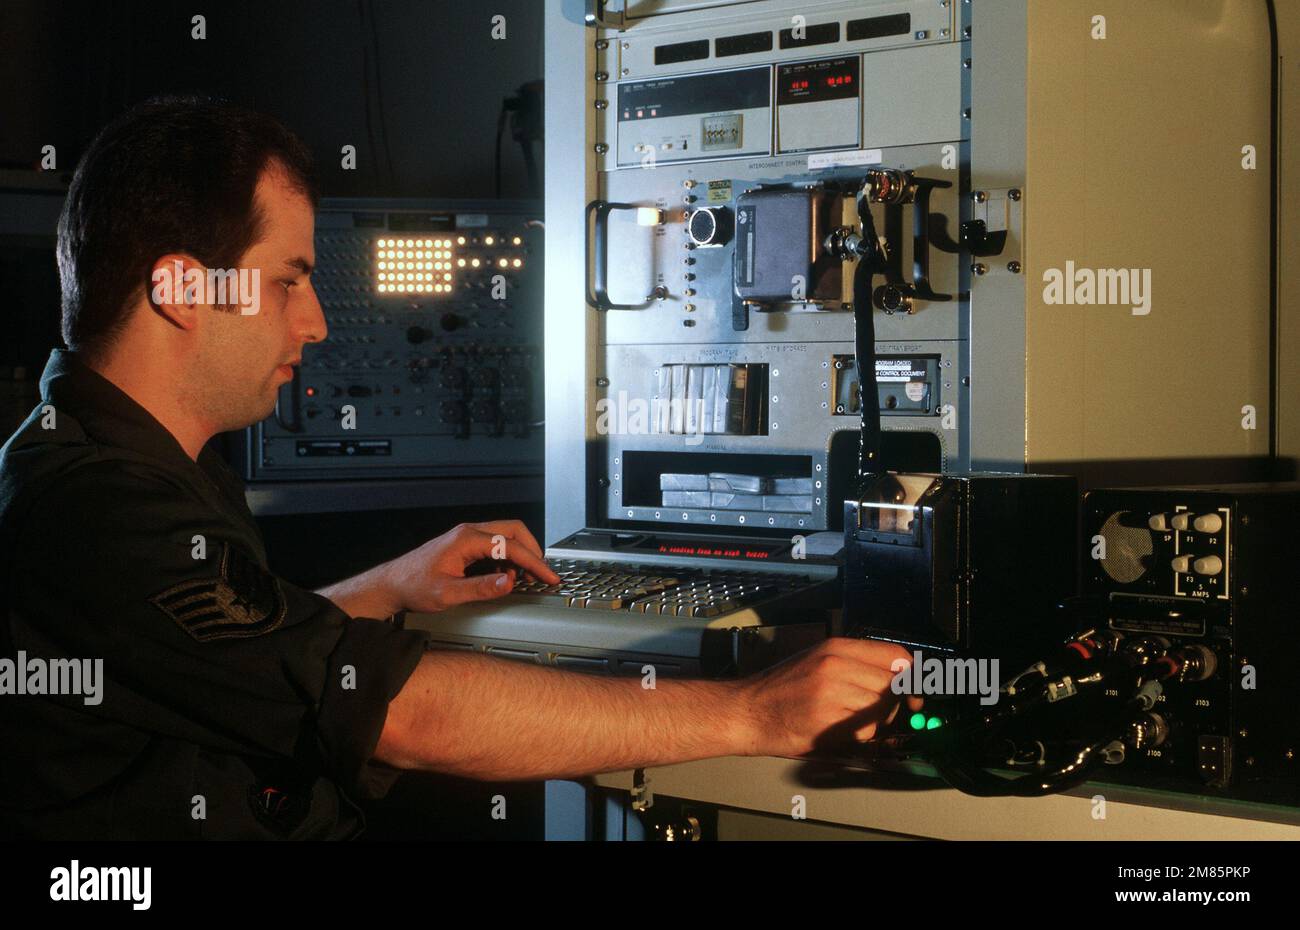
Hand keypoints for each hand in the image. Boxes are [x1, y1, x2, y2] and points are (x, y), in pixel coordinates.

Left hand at [383, 520, 561, 612]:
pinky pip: (494, 545)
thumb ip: (481, 588)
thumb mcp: (448, 594)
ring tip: (524, 579)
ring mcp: (466, 537)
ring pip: (505, 536)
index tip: (548, 576)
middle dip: (532, 551)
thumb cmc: (413, 586)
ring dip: (520, 555)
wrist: (391, 584)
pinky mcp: (464, 545)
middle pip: (513, 530)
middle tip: (542, 573)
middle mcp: (468, 533)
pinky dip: (507, 558)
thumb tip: (509, 582)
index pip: (510, 546)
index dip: (534, 563)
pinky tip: (504, 577)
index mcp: (466, 540)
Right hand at [735, 638, 922, 756]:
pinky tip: (836, 731)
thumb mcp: (818, 661)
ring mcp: (830, 692)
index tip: (914, 691)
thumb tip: (903, 677)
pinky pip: (863, 732)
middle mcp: (835, 665)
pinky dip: (857, 738)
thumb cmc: (781, 689)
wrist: (746, 711)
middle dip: (890, 705)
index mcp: (836, 647)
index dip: (913, 677)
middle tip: (872, 712)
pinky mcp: (826, 720)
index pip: (897, 656)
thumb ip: (857, 665)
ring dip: (873, 723)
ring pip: (881, 711)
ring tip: (848, 720)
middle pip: (893, 686)